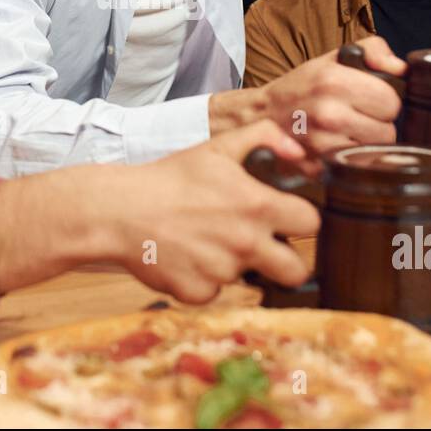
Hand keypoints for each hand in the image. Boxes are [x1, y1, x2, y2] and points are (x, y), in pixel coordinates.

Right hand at [0, 120, 320, 302]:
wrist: (119, 209)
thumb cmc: (171, 176)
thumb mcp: (219, 146)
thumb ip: (265, 137)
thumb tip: (300, 152)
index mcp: (257, 206)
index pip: (311, 225)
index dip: (301, 221)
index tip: (286, 219)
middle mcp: (246, 243)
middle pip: (297, 272)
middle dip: (287, 261)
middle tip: (266, 248)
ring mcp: (222, 272)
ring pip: (247, 279)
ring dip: (235, 264)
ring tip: (207, 240)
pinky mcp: (197, 292)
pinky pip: (213, 291)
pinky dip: (203, 278)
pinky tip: (186, 256)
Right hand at [213, 37, 404, 159]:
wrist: (261, 116)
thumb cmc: (301, 87)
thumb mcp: (333, 57)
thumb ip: (373, 51)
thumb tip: (401, 68)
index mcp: (334, 82)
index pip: (392, 102)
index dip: (383, 101)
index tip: (369, 100)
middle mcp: (328, 114)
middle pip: (387, 132)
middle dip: (376, 125)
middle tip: (357, 117)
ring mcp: (321, 145)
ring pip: (374, 154)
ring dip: (365, 145)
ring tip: (346, 132)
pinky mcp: (317, 168)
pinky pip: (355, 169)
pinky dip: (351, 161)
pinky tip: (337, 148)